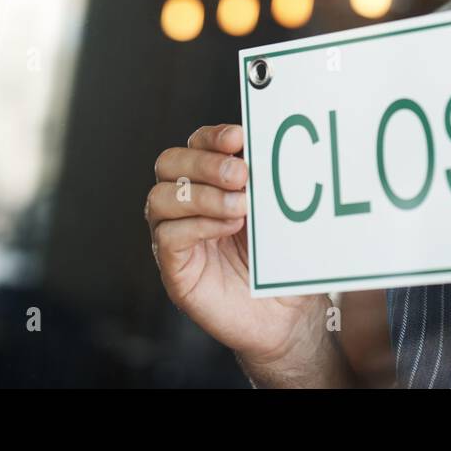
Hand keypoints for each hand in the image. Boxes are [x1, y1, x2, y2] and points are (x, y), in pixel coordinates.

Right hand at [147, 124, 329, 371]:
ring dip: (203, 196)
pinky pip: (167, 237)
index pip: (196, 144)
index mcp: (210, 181)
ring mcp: (175, 235)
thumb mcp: (279, 211)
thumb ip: (269, 180)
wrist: (289, 314)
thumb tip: (270, 144)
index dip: (212, 137)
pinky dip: (198, 226)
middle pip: (169, 163)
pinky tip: (229, 227)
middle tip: (241, 173)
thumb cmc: (284, 257)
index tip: (239, 136)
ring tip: (241, 206)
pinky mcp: (175, 268)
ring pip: (161, 198)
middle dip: (204, 162)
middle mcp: (186, 203)